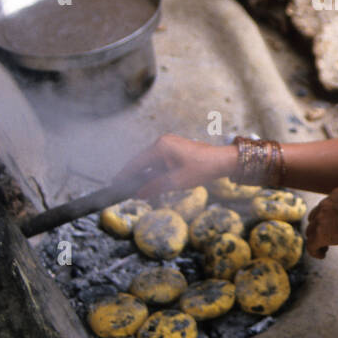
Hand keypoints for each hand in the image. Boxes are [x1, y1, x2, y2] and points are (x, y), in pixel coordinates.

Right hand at [113, 133, 230, 199]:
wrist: (223, 161)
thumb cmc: (201, 169)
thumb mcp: (175, 181)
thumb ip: (154, 187)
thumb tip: (137, 194)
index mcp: (160, 146)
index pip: (137, 162)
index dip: (125, 174)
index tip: (115, 184)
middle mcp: (163, 142)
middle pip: (143, 161)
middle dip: (135, 176)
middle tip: (124, 189)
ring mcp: (170, 144)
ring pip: (152, 162)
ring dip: (146, 176)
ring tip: (138, 190)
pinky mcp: (177, 149)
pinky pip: (161, 161)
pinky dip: (156, 172)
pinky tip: (153, 183)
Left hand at [306, 186, 337, 258]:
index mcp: (336, 194)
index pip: (325, 204)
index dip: (327, 216)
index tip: (334, 225)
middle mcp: (325, 204)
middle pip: (314, 217)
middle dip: (319, 226)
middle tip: (328, 236)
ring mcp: (321, 218)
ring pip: (310, 231)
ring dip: (316, 239)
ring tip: (325, 248)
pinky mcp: (320, 234)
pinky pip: (311, 245)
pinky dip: (314, 251)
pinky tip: (322, 255)